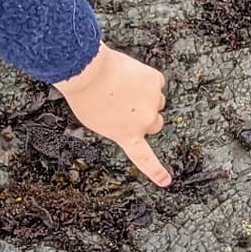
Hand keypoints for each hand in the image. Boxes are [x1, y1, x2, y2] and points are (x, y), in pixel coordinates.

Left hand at [55, 44, 171, 186]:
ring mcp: (152, 101)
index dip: (156, 171)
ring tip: (125, 87)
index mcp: (126, 135)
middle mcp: (144, 122)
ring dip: (147, 96)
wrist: (87, 70)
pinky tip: (130, 75)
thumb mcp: (95, 121)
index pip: (144, 159)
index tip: (165, 181)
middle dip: (147, 116)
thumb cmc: (85, 94)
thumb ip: (117, 127)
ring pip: (157, 100)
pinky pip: (156, 81)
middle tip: (130, 106)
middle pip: (156, 123)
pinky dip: (147, 79)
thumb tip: (128, 121)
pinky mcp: (155, 81)